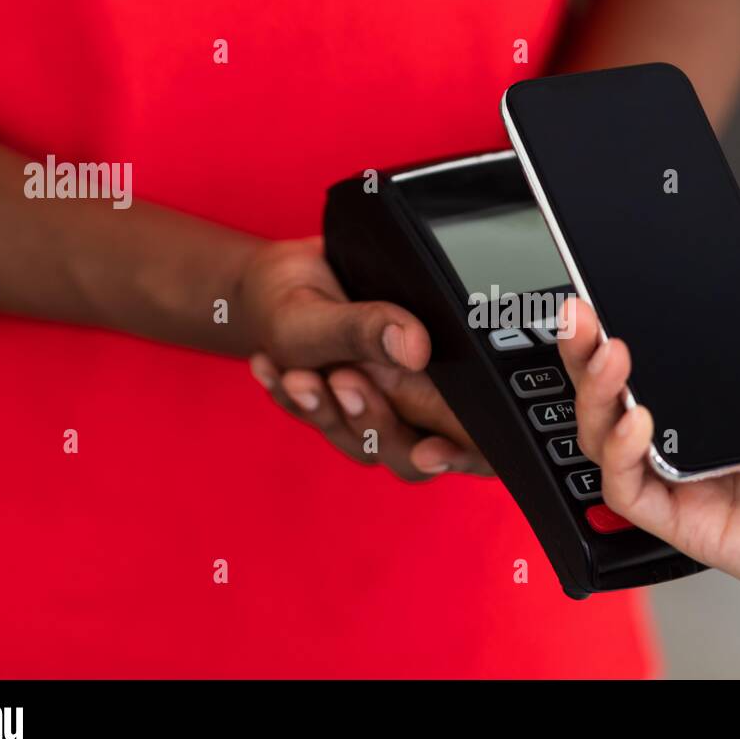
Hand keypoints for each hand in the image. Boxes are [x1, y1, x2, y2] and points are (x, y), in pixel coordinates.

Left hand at [240, 237, 491, 479]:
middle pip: (412, 457)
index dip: (465, 456)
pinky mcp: (327, 413)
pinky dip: (285, 395)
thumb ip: (374, 329)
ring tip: (299, 375)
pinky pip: (306, 416)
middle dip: (376, 426)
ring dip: (326, 412)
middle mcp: (413, 412)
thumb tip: (413, 348)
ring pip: (358, 444)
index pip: (474, 442)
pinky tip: (265, 364)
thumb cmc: (343, 286)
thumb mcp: (348, 301)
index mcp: (445, 390)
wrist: (290, 281)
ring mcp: (370, 417)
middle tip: (345, 381)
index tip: (431, 450)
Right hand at [558, 243, 739, 627]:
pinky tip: (639, 418)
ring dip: (596, 396)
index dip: (619, 329)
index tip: (605, 291)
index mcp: (734, 406)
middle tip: (581, 314)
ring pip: (607, 443)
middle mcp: (704, 445)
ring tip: (611, 356)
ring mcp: (694, 484)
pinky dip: (621, 453)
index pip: (656, 363)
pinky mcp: (692, 525)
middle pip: (614, 398)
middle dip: (585, 353)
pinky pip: (631, 491)